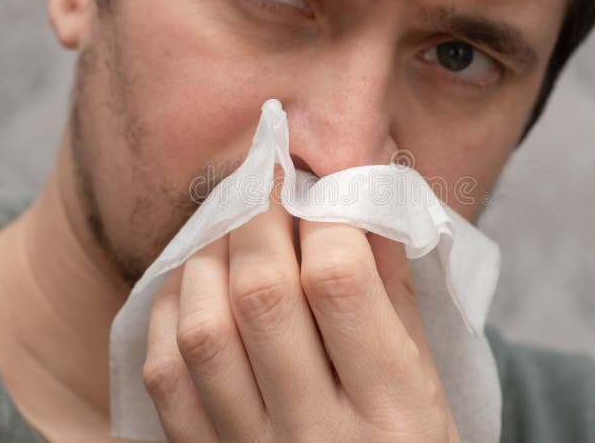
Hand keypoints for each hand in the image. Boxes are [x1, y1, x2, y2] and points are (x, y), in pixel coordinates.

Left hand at [143, 187, 459, 441]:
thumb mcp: (429, 384)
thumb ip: (395, 294)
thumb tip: (360, 198)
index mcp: (394, 412)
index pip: (338, 282)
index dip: (323, 215)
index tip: (319, 188)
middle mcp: (318, 439)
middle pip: (262, 295)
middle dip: (259, 214)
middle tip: (268, 178)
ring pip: (203, 329)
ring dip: (209, 256)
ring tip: (232, 226)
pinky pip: (165, 375)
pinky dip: (170, 309)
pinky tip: (196, 280)